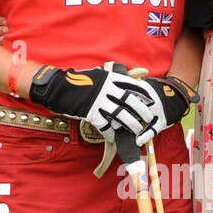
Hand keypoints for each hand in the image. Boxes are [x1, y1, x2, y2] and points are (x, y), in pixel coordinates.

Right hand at [28, 62, 169, 141]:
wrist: (60, 88)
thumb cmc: (81, 81)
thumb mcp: (98, 74)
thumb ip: (112, 78)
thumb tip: (126, 77)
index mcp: (110, 79)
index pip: (132, 86)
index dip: (144, 94)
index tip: (151, 100)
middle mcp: (107, 90)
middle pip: (130, 102)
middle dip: (142, 111)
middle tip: (149, 118)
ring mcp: (99, 102)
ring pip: (121, 116)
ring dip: (131, 124)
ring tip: (138, 130)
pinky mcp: (91, 114)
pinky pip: (105, 126)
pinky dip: (111, 133)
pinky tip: (115, 137)